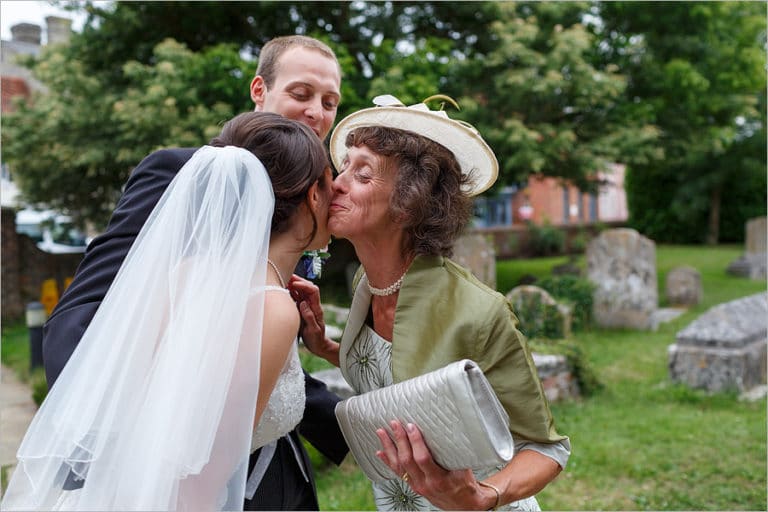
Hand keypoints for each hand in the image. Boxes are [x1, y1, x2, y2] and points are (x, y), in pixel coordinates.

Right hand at [288, 275, 338, 365]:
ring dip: (294, 285)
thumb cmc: (317, 340)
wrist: (318, 346)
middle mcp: (312, 305)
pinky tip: (285, 290)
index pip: (313, 291)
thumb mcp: (313, 330)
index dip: (304, 285)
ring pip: (302, 291)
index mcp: (316, 308)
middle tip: (287, 277)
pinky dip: (291, 293)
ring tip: (284, 281)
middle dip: (298, 281)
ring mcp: (307, 307)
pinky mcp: (302, 310)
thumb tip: (303, 303)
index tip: (294, 284)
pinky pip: (297, 298)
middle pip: (307, 287)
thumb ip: (309, 316)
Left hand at [375, 421, 496, 510]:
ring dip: (389, 447)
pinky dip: (388, 461)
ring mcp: (416, 486)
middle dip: (399, 439)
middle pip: (407, 460)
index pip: (422, 459)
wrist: (462, 504)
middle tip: (395, 423)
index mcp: (438, 479)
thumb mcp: (464, 469)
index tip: (412, 426)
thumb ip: (456, 454)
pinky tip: (380, 452)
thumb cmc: (465, 485)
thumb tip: (452, 431)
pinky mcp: (413, 486)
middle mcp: (424, 484)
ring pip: (398, 466)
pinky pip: (397, 473)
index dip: (415, 442)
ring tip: (381, 432)